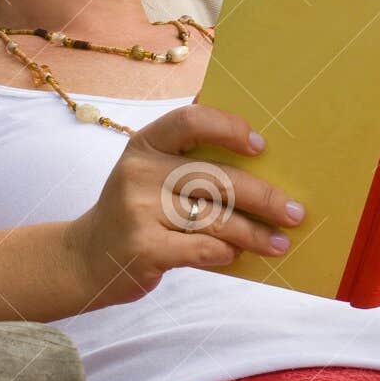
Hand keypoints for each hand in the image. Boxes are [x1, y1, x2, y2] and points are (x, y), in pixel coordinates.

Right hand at [69, 104, 305, 309]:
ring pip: (215, 218)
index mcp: (145, 144)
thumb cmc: (137, 212)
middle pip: (216, 178)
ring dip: (255, 233)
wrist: (84, 259)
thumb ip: (190, 161)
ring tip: (279, 242)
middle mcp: (138, 172)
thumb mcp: (150, 175)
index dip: (229, 128)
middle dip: (263, 196)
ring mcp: (138, 210)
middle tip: (294, 212)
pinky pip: (201, 248)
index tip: (260, 147)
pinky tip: (237, 255)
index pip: (190, 121)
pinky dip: (226, 252)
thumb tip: (262, 159)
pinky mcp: (142, 248)